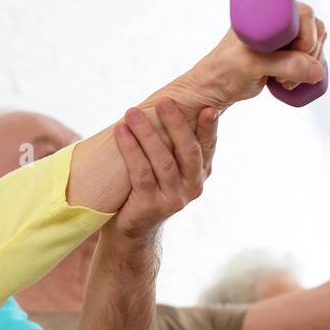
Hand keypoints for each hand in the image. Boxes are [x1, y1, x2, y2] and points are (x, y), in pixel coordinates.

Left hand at [109, 98, 218, 239]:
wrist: (131, 229)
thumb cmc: (147, 188)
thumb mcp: (166, 167)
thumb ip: (172, 144)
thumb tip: (168, 102)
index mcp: (200, 174)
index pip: (207, 146)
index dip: (209, 128)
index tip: (209, 107)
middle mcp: (192, 187)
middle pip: (188, 151)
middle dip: (175, 124)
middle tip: (163, 101)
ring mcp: (173, 199)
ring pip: (163, 160)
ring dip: (146, 133)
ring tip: (132, 113)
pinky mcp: (151, 206)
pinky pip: (141, 173)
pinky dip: (130, 150)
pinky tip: (120, 132)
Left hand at [170, 1, 327, 112]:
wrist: (212, 89)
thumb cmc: (224, 72)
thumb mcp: (254, 66)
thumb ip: (287, 66)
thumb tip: (318, 71)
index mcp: (266, 10)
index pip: (304, 15)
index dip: (307, 37)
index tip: (293, 58)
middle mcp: (275, 19)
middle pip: (315, 30)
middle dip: (309, 55)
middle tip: (287, 76)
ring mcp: (280, 36)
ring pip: (314, 44)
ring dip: (309, 65)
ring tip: (283, 82)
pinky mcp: (283, 52)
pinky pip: (308, 56)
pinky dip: (307, 69)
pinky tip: (290, 82)